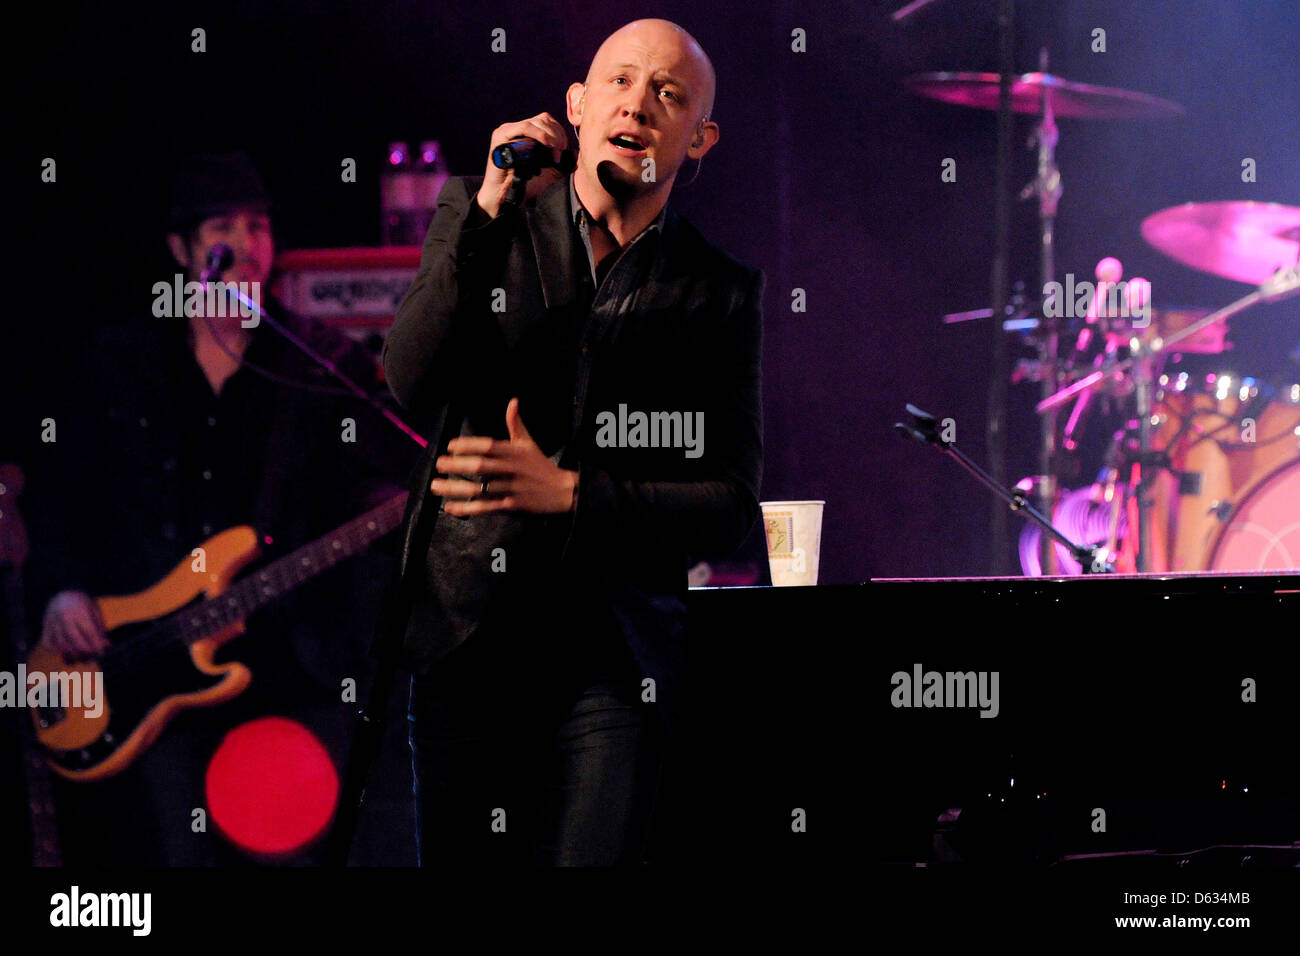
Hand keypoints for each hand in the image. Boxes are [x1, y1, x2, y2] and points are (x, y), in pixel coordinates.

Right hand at [40, 590, 108, 660]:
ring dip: (72, 655)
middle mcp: (64, 617)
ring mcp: (52, 622)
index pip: (89, 632)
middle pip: (74, 640)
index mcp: (80, 611)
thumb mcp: (95, 611)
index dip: (96, 645)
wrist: (63, 591)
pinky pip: (47, 643)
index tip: (101, 653)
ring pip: (60, 644)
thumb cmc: (83, 603)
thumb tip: (106, 646)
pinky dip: (56, 651)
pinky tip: (65, 653)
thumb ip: (100, 629)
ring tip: (81, 657)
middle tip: (92, 656)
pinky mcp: (45, 626)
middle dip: (85, 652)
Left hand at [432, 398, 577, 515]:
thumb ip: (516, 423)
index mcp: (515, 452)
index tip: (450, 445)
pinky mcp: (512, 504)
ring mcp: (512, 488)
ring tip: (437, 486)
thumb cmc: (541, 466)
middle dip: (458, 465)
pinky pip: (486, 506)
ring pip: (480, 488)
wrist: (563, 490)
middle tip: (439, 464)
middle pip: (482, 466)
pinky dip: (468, 508)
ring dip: (456, 488)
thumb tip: (513, 401)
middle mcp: (512, 469)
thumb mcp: (529, 443)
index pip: (489, 445)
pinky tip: (451, 507)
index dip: (468, 444)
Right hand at [476, 113, 569, 218]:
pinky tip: (547, 144)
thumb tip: (576, 152)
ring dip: (550, 136)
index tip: (565, 151)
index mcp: (528, 133)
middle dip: (557, 135)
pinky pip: (524, 127)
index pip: (548, 122)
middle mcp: (517, 128)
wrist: (503, 196)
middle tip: (560, 154)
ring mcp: (509, 130)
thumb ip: (559, 160)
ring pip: (537, 121)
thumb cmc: (524, 185)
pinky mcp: (501, 135)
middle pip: (544, 119)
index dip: (560, 133)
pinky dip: (539, 134)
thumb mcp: (547, 170)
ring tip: (554, 154)